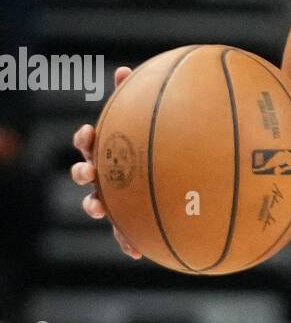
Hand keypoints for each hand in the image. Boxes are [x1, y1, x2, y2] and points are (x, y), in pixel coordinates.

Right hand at [70, 65, 141, 257]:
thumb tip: (123, 69)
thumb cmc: (158, 145)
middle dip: (82, 172)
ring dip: (94, 206)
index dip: (85, 139)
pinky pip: (125, 233)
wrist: (176, 179)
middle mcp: (105, 173)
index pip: (88, 142)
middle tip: (89, 172)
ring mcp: (114, 197)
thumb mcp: (149, 123)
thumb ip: (136, 97)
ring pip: (96, 204)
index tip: (90, 134)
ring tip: (98, 208)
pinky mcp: (128, 220)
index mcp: (109, 150)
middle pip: (84, 173)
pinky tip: (137, 253)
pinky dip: (127, 242)